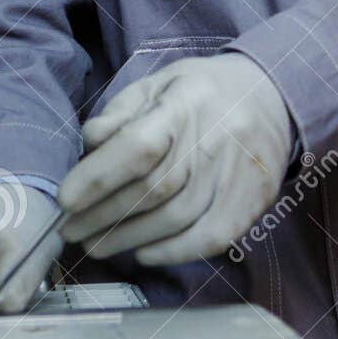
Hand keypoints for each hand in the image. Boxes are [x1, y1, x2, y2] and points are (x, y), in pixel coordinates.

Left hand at [58, 53, 293, 265]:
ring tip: (96, 245)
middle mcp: (217, 138)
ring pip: (178, 218)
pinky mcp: (255, 199)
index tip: (65, 200)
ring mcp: (240, 172)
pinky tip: (144, 254)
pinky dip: (174, 252)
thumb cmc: (202, 94)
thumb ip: (121, 111)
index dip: (99, 177)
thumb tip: (91, 142)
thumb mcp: (158, 85)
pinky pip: (212, 237)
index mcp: (187, 103)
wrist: (272, 96)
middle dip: (102, 216)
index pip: (139, 146)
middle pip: (153, 190)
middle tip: (70, 231)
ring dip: (129, 240)